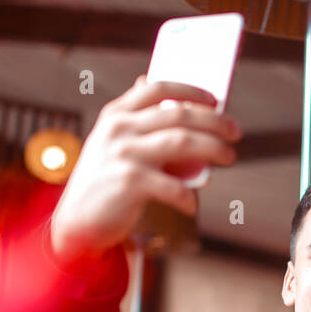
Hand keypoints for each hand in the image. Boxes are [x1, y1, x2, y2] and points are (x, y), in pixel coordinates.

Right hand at [50, 77, 240, 261]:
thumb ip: (140, 124)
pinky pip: (173, 186)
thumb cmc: (106, 183)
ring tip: (229, 157)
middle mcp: (118, 129)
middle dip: (214, 121)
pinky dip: (188, 197)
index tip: (215, 100)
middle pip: (179, 114)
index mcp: (116, 114)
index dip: (190, 91)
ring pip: (182, 142)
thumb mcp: (115, 146)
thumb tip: (180, 105)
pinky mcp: (129, 182)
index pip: (157, 88)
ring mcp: (123, 154)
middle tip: (235, 132)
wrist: (76, 223)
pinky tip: (192, 204)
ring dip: (213, 148)